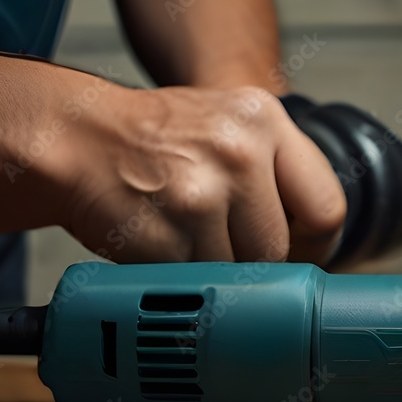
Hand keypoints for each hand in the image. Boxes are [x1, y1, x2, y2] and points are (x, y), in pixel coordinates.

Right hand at [49, 84, 345, 263]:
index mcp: (265, 119)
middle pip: (279, 248)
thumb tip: (315, 243)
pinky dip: (178, 278)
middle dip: (252, 261)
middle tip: (222, 246)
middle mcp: (240, 150)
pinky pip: (195, 282)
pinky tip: (159, 244)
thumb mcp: (227, 126)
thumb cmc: (153, 140)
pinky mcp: (167, 233)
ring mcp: (202, 193)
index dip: (313, 244)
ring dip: (212, 271)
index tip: (294, 254)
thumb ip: (275, 171)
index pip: (327, 207)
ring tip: (183, 237)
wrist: (74, 137)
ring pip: (239, 272)